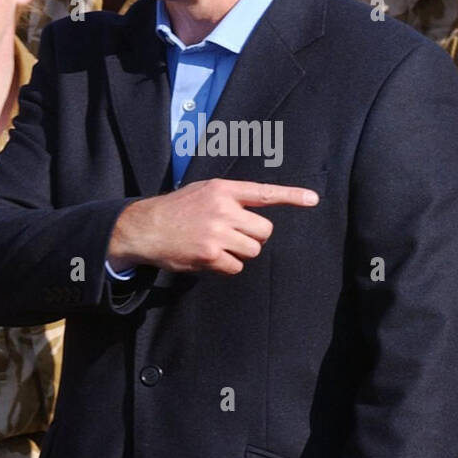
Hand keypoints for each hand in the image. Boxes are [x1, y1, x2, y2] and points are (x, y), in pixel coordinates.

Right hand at [106, 178, 318, 274]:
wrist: (144, 228)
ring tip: (217, 246)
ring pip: (252, 250)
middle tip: (232, 236)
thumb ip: (229, 197)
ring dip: (240, 253)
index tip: (313, 199)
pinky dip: (226, 267)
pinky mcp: (210, 255)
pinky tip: (208, 258)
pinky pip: (236, 267)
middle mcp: (223, 209)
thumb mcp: (202, 191)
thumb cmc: (176, 210)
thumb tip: (258, 206)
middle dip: (252, 237)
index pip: (264, 192)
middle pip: (264, 230)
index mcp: (223, 190)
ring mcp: (217, 233)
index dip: (291, 196)